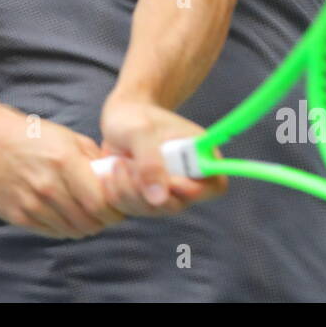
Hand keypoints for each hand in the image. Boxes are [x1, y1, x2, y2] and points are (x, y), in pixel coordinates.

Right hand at [0, 107, 127, 238]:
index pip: (99, 203)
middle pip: (88, 221)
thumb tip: (118, 177)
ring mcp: (30, 203)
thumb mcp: (67, 137)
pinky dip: (64, 228)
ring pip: (71, 231)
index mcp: (64, 161)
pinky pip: (51, 232)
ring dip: (84, 227)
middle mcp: (47, 185)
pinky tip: (64, 215)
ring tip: (85, 214)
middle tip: (105, 214)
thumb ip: (94, 158)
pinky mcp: (17, 216)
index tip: (118, 208)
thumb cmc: (30, 137)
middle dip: (103, 221)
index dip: (114, 211)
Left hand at [99, 93, 227, 217]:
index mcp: (200, 156)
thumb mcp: (141, 132)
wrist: (121, 116)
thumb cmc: (137, 117)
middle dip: (146, 189)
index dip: (194, 190)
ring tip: (117, 162)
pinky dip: (116, 193)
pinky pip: (131, 209)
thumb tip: (159, 199)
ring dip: (127, 189)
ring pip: (150, 210)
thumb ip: (150, 162)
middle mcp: (187, 179)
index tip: (169, 180)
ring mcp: (165, 192)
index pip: (214, 186)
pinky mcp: (144, 198)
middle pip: (176, 204)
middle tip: (126, 164)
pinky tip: (111, 171)